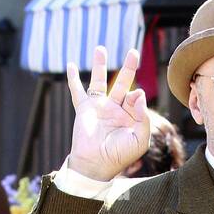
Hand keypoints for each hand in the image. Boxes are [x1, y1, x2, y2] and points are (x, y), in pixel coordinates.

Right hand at [66, 44, 150, 181]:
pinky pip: (77, 91)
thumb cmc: (118, 156)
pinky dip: (73, 79)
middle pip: (123, 84)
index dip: (137, 96)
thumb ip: (143, 118)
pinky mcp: (84, 109)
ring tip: (100, 49)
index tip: (134, 98)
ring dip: (100, 65)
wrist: (96, 164)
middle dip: (128, 68)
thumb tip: (139, 94)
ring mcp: (99, 108)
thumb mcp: (139, 140)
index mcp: (130, 117)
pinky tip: (70, 65)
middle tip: (134, 52)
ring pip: (100, 81)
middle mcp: (115, 110)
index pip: (136, 98)